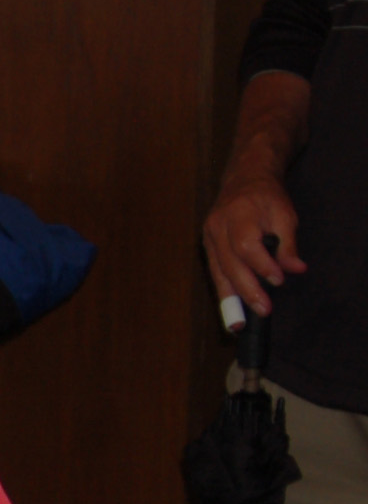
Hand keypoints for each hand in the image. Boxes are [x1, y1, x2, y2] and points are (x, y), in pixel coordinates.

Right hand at [202, 172, 303, 315]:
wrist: (244, 179)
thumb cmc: (267, 197)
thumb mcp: (285, 214)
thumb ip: (288, 243)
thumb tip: (295, 269)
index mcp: (238, 214)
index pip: (246, 245)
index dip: (261, 265)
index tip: (278, 281)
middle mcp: (217, 226)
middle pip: (229, 263)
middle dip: (245, 289)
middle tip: (262, 311)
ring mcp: (208, 237)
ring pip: (217, 271)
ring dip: (229, 298)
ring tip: (238, 323)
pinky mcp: (207, 246)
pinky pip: (215, 271)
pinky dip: (223, 291)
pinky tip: (231, 310)